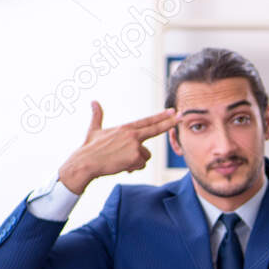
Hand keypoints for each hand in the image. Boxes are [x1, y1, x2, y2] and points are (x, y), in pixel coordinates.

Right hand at [58, 101, 177, 193]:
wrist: (86, 162)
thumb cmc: (89, 147)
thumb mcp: (94, 129)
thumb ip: (97, 116)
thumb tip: (93, 101)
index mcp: (125, 128)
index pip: (147, 121)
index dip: (161, 116)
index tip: (172, 111)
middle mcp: (132, 134)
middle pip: (156, 129)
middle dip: (170, 123)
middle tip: (181, 116)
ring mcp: (134, 145)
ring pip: (146, 155)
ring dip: (136, 161)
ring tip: (121, 160)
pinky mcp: (135, 157)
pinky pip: (141, 165)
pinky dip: (132, 168)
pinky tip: (121, 165)